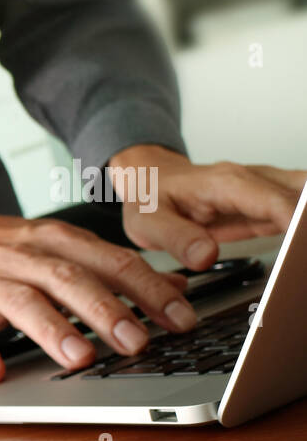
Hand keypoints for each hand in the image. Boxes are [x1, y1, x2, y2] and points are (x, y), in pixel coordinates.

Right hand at [0, 204, 194, 384]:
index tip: (181, 318)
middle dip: (107, 310)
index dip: (149, 290)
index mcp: (58, 242)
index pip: (112, 262)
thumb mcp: (65, 248)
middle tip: (138, 343)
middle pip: (71, 280)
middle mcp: (26, 259)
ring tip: (80, 359)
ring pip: (24, 303)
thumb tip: (177, 287)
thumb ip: (116, 268)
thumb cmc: (10, 250)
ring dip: (53, 330)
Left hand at [114, 144, 306, 269]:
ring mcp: (266, 190)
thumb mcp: (149, 222)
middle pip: (302, 197)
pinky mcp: (270, 204)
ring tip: (299, 259)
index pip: (277, 202)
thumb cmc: (151, 197)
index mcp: (227, 184)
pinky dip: (302, 229)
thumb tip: (205, 257)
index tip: (301, 249)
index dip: (297, 223)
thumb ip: (176, 238)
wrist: (151, 180)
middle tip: (299, 260)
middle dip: (306, 225)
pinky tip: (299, 253)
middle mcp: (254, 181)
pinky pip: (301, 211)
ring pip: (306, 199)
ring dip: (305, 226)